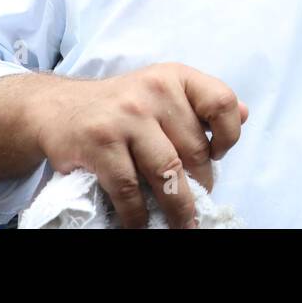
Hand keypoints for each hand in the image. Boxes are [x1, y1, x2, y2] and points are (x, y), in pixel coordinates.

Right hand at [34, 63, 247, 228]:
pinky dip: (139, 215)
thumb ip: (201, 104)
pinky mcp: (100, 143)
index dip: (228, 135)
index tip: (217, 156)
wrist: (56, 108)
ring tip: (182, 225)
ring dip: (178, 208)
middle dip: (200, 185)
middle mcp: (154, 90)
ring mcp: (126, 116)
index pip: (221, 102)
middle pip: (195, 149)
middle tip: (196, 204)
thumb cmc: (119, 106)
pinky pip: (131, 190)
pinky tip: (142, 223)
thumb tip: (245, 114)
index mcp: (174, 77)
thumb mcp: (162, 91)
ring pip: (167, 173)